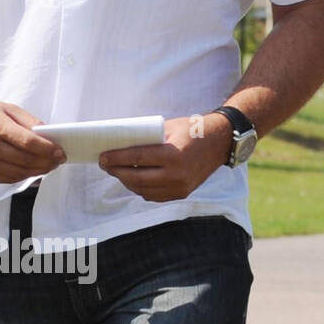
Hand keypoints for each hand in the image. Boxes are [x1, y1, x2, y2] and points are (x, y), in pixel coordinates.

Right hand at [0, 96, 66, 182]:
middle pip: (26, 160)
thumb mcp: (5, 108)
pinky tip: (29, 170)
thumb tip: (49, 135)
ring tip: (47, 166)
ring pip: (18, 173)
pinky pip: (6, 179)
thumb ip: (28, 121)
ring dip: (37, 172)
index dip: (49, 149)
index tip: (60, 151)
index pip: (30, 143)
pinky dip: (21, 176)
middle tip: (58, 161)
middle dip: (47, 162)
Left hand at [98, 113, 230, 201]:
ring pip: (143, 189)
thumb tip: (119, 145)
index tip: (102, 157)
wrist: (220, 143)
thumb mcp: (168, 128)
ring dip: (126, 181)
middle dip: (116, 171)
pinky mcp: (182, 194)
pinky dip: (140, 188)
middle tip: (104, 164)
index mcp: (173, 155)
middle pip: (136, 178)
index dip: (116, 159)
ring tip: (116, 170)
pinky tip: (132, 179)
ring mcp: (180, 188)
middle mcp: (177, 175)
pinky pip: (154, 195)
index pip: (137, 159)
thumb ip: (146, 139)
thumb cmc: (192, 130)